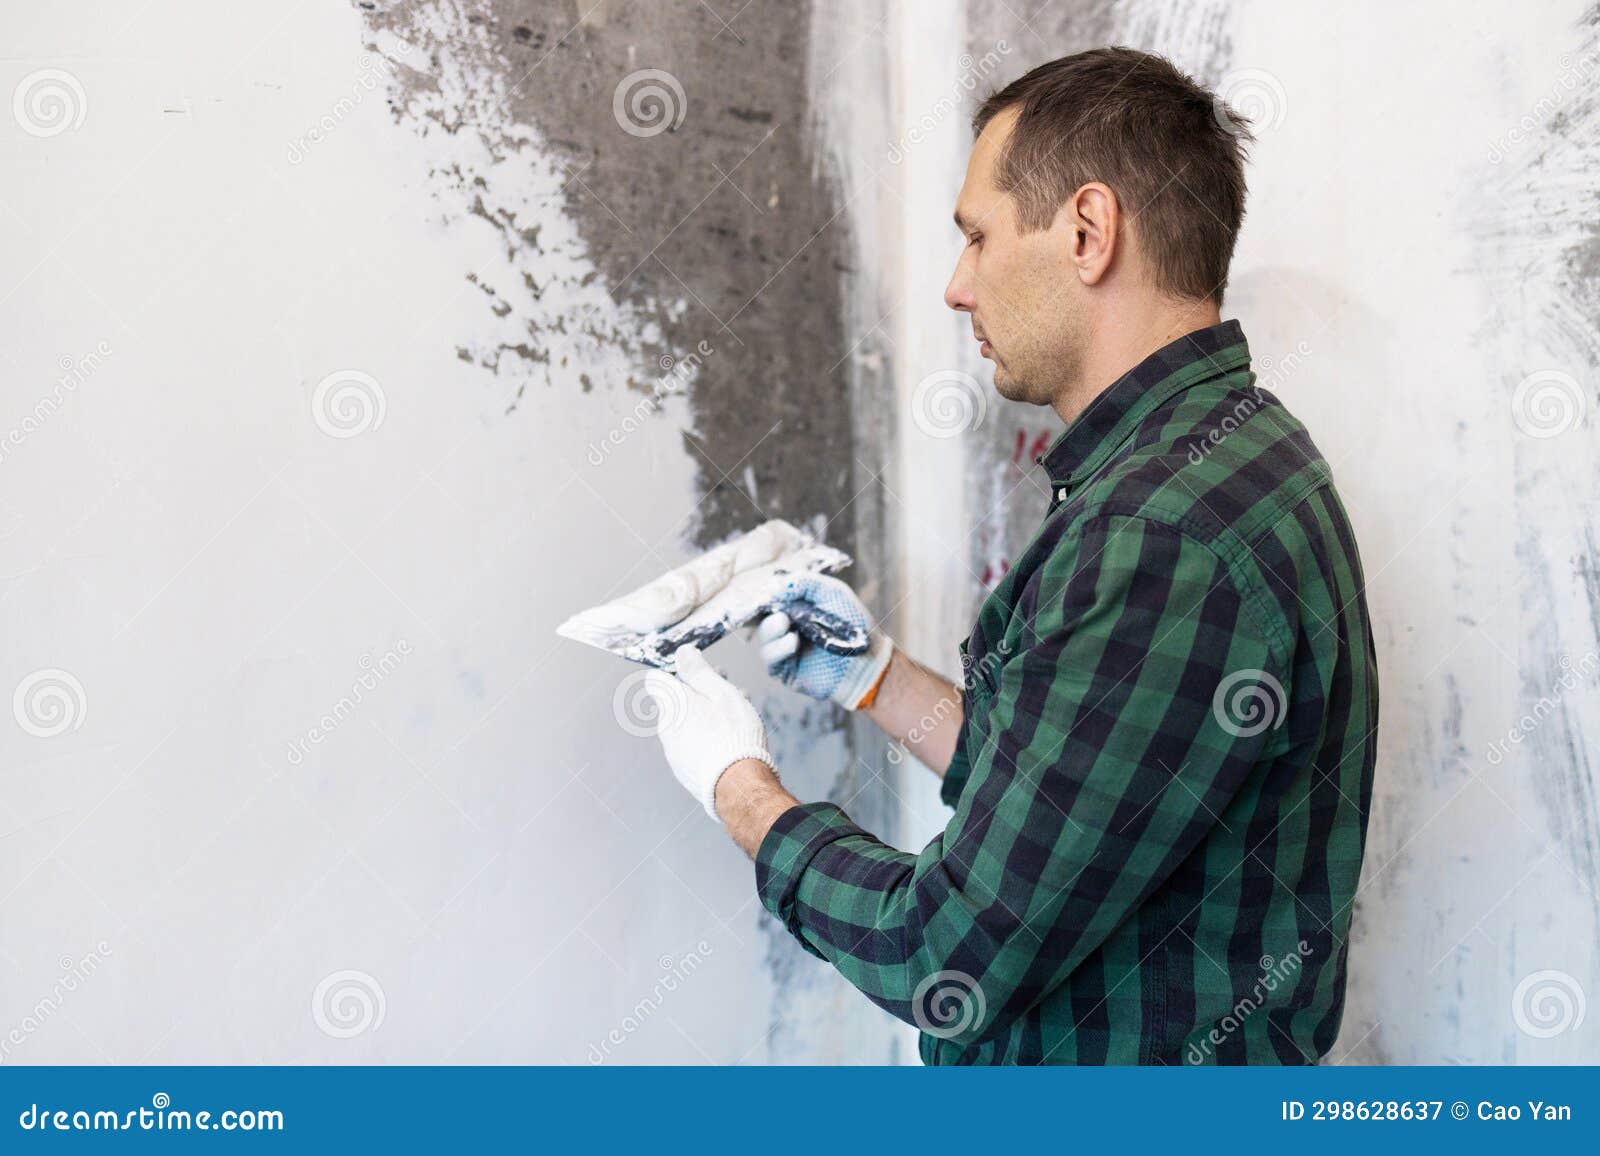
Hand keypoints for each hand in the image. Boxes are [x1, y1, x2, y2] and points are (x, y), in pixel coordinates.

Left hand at [643, 646, 772, 819]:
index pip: (656, 679)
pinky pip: (690, 745)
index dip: (675, 671)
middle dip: (698, 691)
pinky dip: (705, 736)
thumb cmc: (733, 735)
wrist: (738, 786)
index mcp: (671, 705)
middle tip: (726, 686)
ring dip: (704, 713)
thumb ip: (699, 671)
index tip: (695, 669)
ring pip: (685, 724)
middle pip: (675, 701)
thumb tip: (682, 652)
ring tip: (735, 712)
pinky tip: (728, 737)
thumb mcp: (721, 693)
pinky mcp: (684, 770)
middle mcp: (666, 728)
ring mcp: (673, 752)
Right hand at [756, 573, 892, 710]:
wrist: (868, 659)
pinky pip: (770, 660)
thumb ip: (806, 582)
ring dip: (771, 631)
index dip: (765, 599)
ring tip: (786, 626)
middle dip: (768, 615)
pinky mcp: (787, 672)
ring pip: (764, 641)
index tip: (768, 594)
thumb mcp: (832, 592)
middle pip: (762, 621)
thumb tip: (777, 588)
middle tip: (781, 614)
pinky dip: (778, 649)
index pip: (770, 603)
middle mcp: (788, 630)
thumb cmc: (854, 624)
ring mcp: (786, 652)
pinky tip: (793, 643)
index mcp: (796, 611)